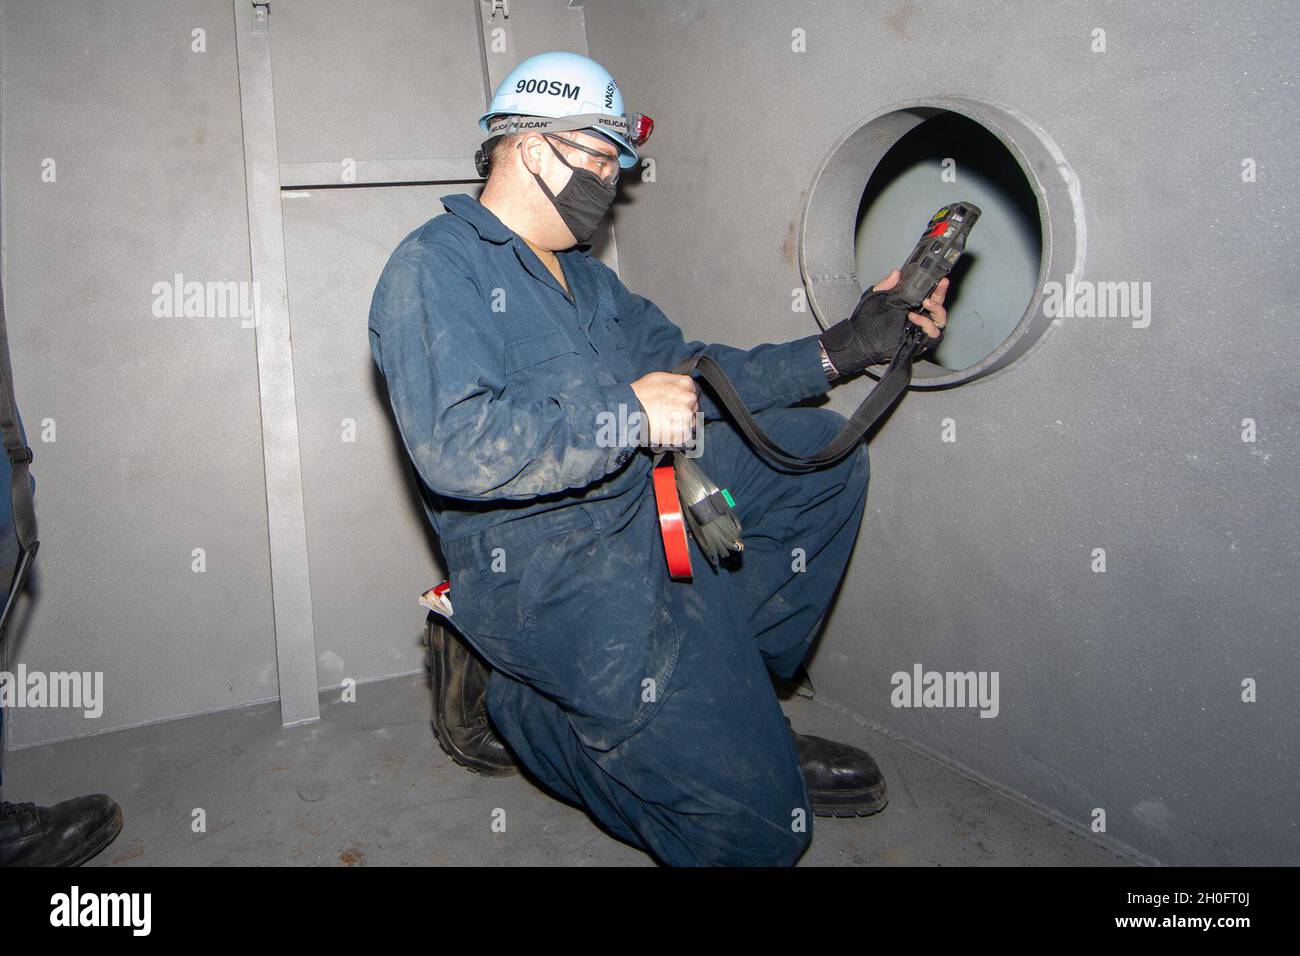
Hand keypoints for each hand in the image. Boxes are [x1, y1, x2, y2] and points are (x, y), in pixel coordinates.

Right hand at [629, 372, 698, 447]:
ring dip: (681, 423)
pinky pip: (686, 435)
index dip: (682, 399)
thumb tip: (682, 385)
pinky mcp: (684, 431)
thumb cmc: (641, 394)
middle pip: (693, 407)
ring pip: (691, 421)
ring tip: (665, 422)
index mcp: (686, 384)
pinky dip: (678, 435)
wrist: (631, 411)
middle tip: (667, 413)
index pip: (692, 392)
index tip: (674, 403)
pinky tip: (667, 430)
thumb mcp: (658, 377)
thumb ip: (675, 381)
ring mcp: (687, 415)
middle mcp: (689, 398)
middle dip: (682, 411)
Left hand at [818, 270, 949, 376]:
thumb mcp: (875, 297)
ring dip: (937, 311)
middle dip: (941, 296)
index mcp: (911, 305)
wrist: (859, 339)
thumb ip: (886, 285)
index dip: (939, 288)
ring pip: (940, 322)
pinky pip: (932, 336)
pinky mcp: (918, 342)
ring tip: (926, 303)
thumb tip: (896, 273)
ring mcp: (919, 330)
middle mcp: (918, 317)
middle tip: (938, 287)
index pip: (931, 295)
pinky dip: (927, 326)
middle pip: (939, 307)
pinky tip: (914, 318)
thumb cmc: (866, 320)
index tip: (942, 279)